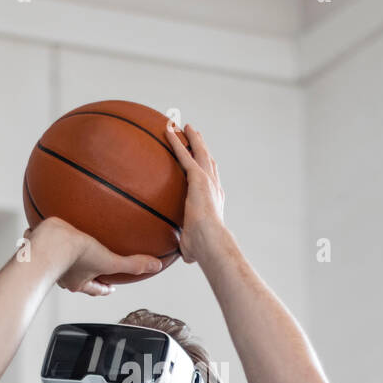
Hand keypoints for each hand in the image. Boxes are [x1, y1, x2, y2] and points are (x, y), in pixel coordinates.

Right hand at [25, 218, 163, 296]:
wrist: (49, 243)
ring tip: (69, 242)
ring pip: (58, 259)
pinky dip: (45, 235)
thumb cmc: (74, 256)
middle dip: (84, 271)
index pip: (95, 289)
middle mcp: (62, 274)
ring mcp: (48, 259)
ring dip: (64, 253)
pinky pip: (40, 240)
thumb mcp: (110, 261)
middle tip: (91, 264)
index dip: (104, 288)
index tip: (110, 286)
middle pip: (76, 276)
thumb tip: (154, 266)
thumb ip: (133, 264)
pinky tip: (47, 223)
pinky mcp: (37, 243)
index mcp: (79, 281)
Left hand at [164, 121, 226, 263]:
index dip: (207, 169)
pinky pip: (184, 154)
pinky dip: (176, 141)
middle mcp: (213, 186)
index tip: (202, 162)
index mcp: (214, 200)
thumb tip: (185, 257)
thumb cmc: (203, 249)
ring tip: (184, 126)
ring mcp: (207, 180)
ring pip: (199, 152)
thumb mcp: (193, 246)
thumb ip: (189, 246)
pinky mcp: (198, 177)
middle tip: (194, 134)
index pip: (211, 180)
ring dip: (191, 138)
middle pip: (207, 160)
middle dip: (201, 146)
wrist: (210, 241)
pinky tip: (168, 130)